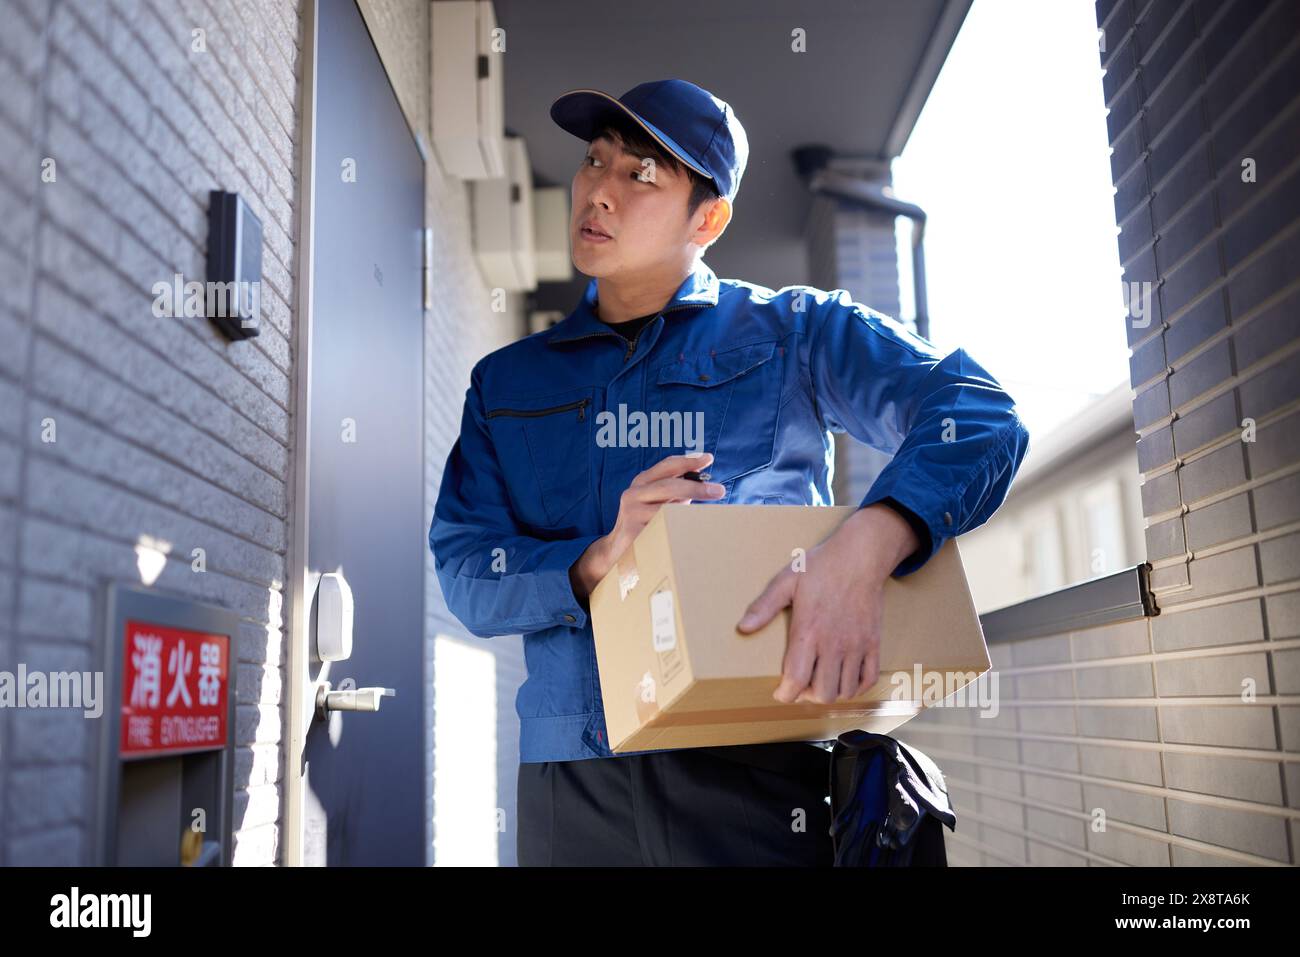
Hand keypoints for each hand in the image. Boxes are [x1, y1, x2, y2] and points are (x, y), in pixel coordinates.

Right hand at [569, 452, 724, 599]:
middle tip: (720, 490)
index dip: (688, 461)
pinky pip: (660, 528)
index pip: (667, 466)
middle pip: (669, 485)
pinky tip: (688, 533)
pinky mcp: (631, 531)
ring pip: (666, 509)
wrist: (616, 551)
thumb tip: (707, 484)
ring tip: (707, 517)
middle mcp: (634, 493)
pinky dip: (676, 529)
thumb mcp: (659, 503)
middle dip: (696, 487)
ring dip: (688, 512)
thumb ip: (677, 491)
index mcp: (642, 482)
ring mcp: (631, 512)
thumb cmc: (645, 523)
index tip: (708, 458)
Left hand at [735, 504, 920, 703]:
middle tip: (800, 686)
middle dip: (807, 696)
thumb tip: (743, 627)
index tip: (780, 693)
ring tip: (820, 681)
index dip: (786, 694)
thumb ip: (764, 606)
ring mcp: (856, 645)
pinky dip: (856, 687)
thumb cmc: (821, 566)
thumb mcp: (787, 581)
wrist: (861, 556)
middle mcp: (834, 644)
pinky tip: (845, 680)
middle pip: (823, 692)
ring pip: (845, 690)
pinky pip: (868, 678)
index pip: (797, 680)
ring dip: (830, 693)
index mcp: (809, 631)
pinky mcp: (872, 643)